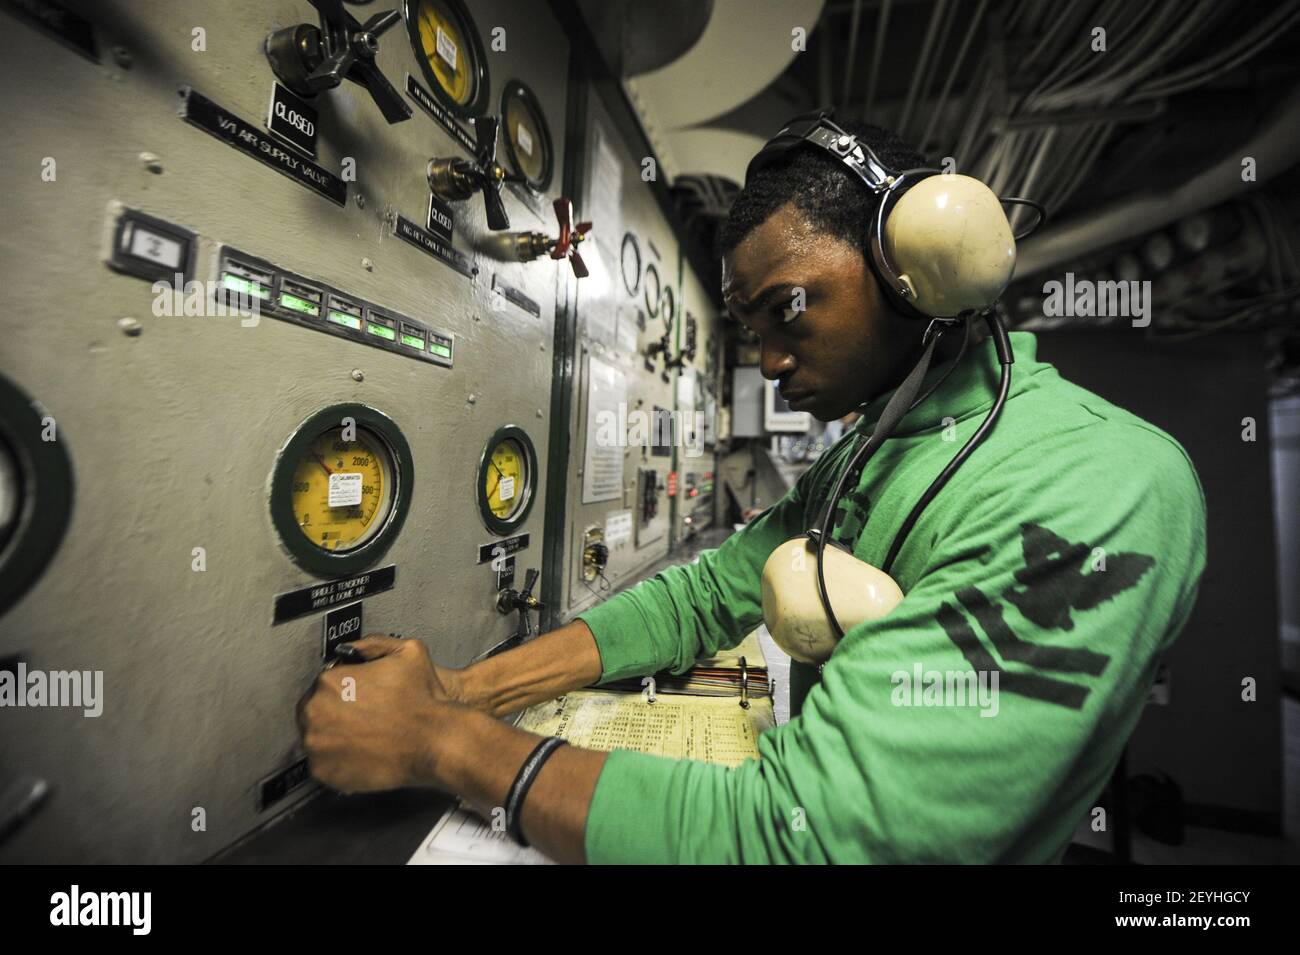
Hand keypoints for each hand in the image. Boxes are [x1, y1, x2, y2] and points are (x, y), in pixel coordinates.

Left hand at [297, 634, 453, 793]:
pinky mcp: (324, 772)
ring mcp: (317, 744)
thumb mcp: (407, 651)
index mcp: (330, 681)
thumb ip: (373, 644)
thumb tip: (353, 649)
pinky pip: (323, 763)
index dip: (344, 690)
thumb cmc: (423, 701)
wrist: (434, 742)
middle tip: (363, 718)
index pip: (324, 683)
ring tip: (365, 736)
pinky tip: (362, 752)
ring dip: (335, 736)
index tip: (358, 698)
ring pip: (317, 737)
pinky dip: (339, 760)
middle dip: (336, 713)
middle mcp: (316, 712)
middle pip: (316, 710)